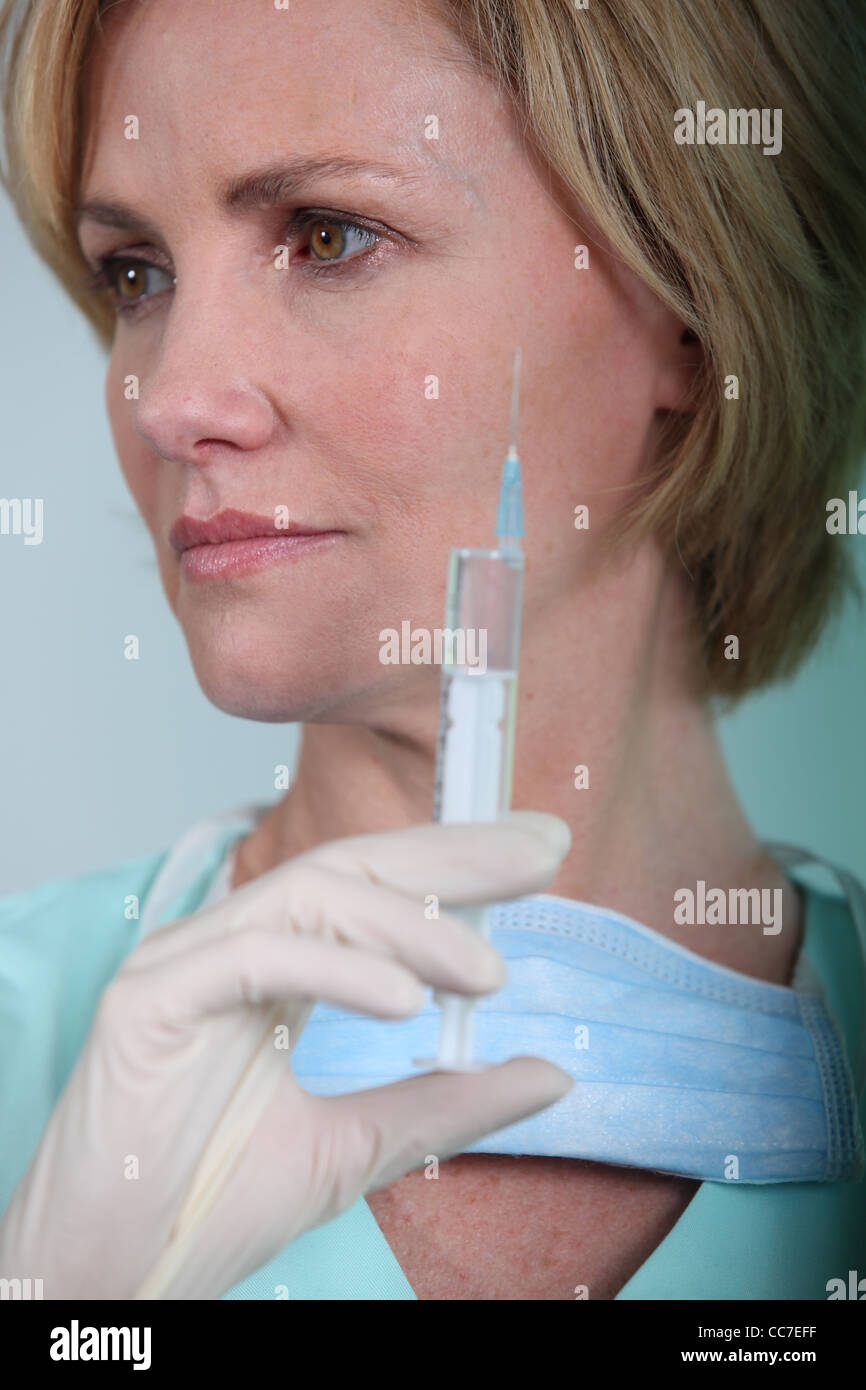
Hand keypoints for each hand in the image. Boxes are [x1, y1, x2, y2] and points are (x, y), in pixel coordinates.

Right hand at [0, 811, 572, 1299]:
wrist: (117, 1275)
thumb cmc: (211, 1203)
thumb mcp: (359, 1146)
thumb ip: (447, 1101)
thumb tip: (552, 1074)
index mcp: (274, 968)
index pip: (373, 887)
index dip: (455, 861)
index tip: (541, 851)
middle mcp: (229, 946)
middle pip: (349, 867)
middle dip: (451, 855)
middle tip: (542, 851)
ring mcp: (184, 962)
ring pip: (307, 896)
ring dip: (408, 925)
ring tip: (486, 972)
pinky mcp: (149, 998)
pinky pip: (252, 954)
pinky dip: (334, 966)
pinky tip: (404, 1001)